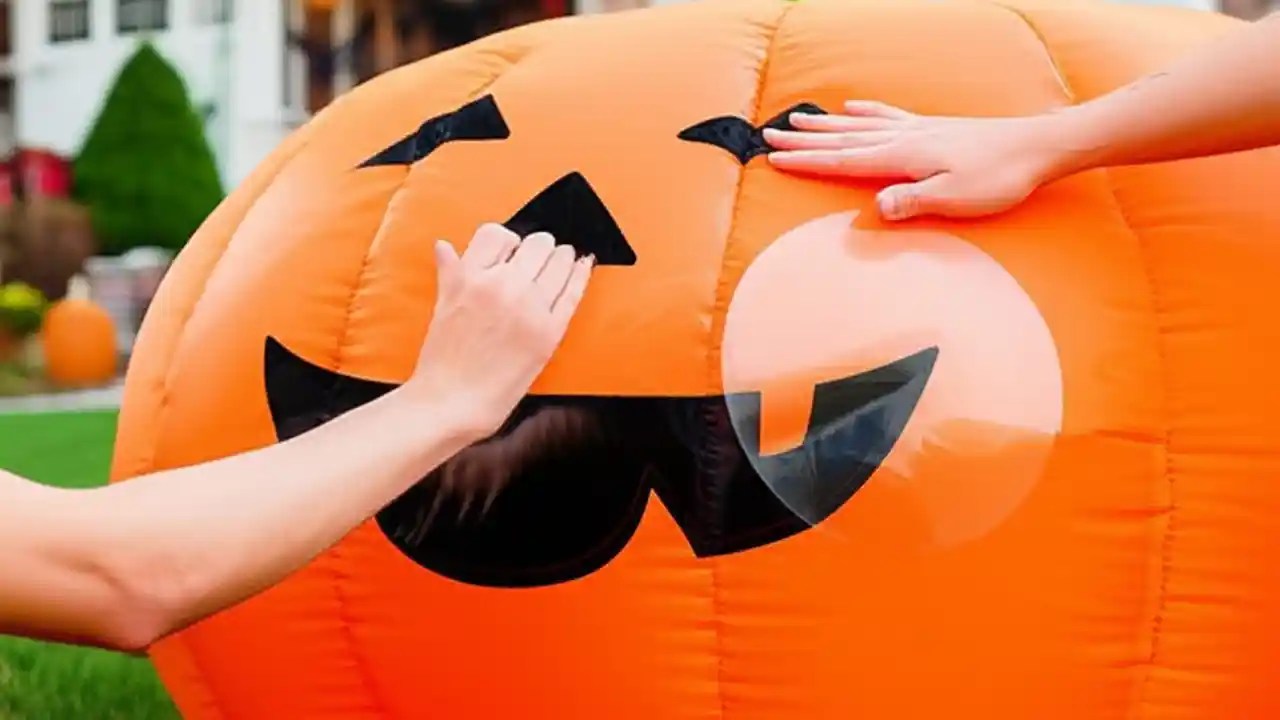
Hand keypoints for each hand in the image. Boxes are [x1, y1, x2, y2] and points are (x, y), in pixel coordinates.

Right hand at [403, 224, 593, 439]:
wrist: (452, 402)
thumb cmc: (443, 360)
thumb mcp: (440, 308)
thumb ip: (449, 273)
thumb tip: (444, 246)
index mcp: (471, 277)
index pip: (497, 234)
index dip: (507, 241)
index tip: (511, 252)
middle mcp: (502, 286)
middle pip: (536, 243)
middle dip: (538, 248)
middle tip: (539, 258)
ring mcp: (529, 307)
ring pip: (559, 261)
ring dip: (562, 257)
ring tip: (562, 259)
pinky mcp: (550, 331)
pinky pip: (573, 292)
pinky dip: (581, 274)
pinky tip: (584, 265)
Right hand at [764, 101, 1069, 219]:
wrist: (1037, 147)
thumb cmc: (999, 178)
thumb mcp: (956, 198)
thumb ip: (914, 202)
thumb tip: (877, 207)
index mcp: (902, 157)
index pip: (843, 161)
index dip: (806, 161)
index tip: (774, 159)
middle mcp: (903, 137)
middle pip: (842, 139)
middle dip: (803, 140)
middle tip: (769, 137)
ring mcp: (917, 129)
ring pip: (858, 125)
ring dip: (826, 124)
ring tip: (797, 118)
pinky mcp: (932, 127)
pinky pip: (887, 115)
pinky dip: (866, 111)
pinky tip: (853, 106)